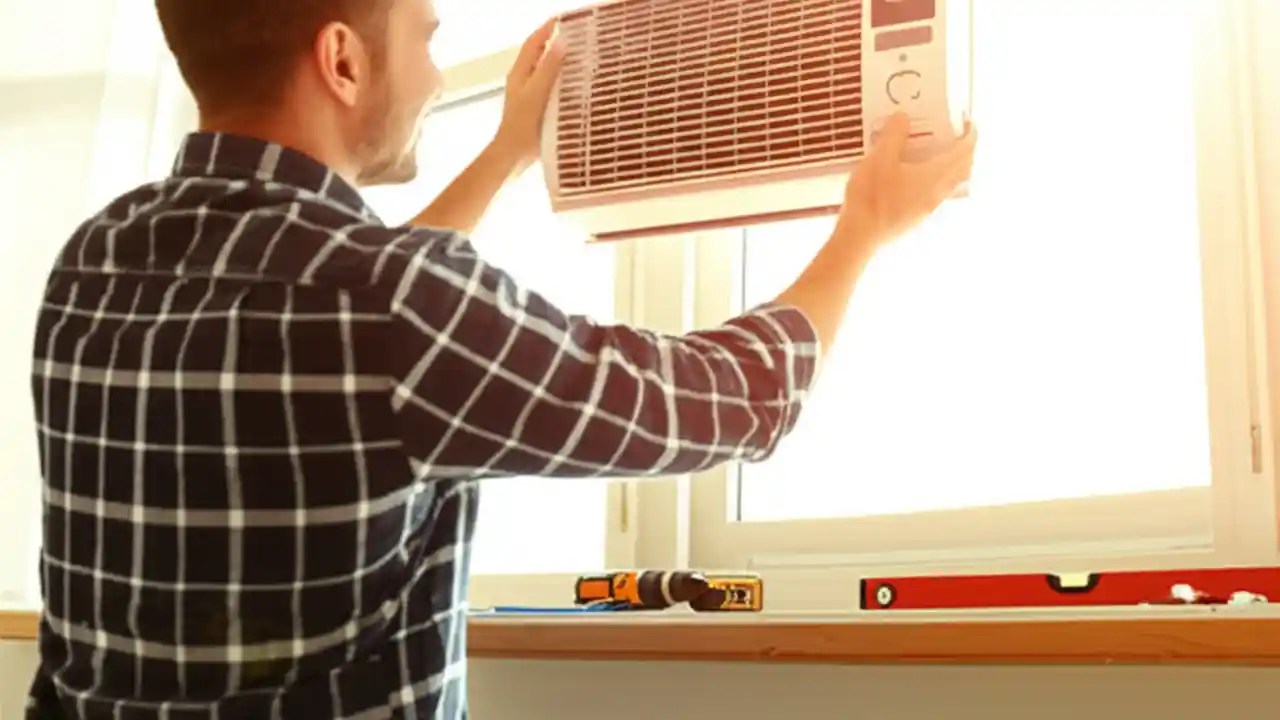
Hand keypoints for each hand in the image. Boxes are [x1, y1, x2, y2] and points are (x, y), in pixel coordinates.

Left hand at [490, 18, 566, 173]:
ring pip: (546, 71)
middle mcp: (524, 81)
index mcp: (520, 73)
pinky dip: (562, 80)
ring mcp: (530, 95)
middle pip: (539, 55)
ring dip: (560, 61)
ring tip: (581, 55)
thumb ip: (548, 68)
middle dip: (555, 42)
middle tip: (577, 34)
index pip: (533, 43)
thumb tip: (561, 42)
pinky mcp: (538, 108)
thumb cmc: (523, 124)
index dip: (546, 29)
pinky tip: (577, 84)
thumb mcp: (536, 93)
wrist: (513, 156)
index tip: (563, 19)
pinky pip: (551, 87)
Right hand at [838, 113, 977, 245]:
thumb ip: (894, 135)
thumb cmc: (872, 197)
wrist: (860, 236)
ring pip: (950, 183)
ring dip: (951, 167)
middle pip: (963, 169)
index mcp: (936, 174)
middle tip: (957, 138)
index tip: (968, 123)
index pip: (965, 152)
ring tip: (937, 155)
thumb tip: (903, 117)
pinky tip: (917, 178)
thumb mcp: (880, 158)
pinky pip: (936, 195)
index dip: (971, 135)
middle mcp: (938, 192)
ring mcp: (928, 208)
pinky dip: (936, 181)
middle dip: (965, 152)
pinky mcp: (916, 218)